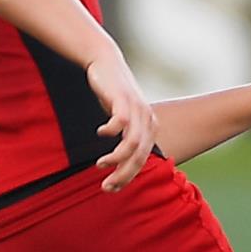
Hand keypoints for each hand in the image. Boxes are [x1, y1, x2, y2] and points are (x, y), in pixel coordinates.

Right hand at [85, 54, 156, 190]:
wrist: (106, 63)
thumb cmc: (112, 94)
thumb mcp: (121, 118)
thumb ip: (123, 136)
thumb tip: (116, 162)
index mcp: (150, 128)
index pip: (143, 160)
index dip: (129, 177)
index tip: (113, 188)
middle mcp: (148, 120)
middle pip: (139, 156)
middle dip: (124, 174)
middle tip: (107, 187)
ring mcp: (137, 110)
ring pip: (133, 143)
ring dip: (117, 158)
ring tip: (101, 164)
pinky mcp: (124, 99)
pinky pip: (121, 121)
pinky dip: (111, 131)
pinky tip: (100, 133)